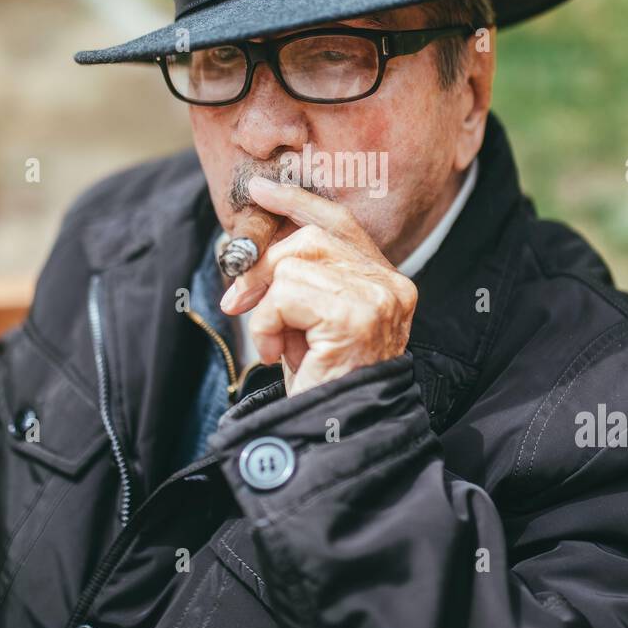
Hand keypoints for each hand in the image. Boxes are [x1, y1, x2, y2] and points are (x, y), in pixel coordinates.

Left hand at [219, 176, 417, 396]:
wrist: (339, 437)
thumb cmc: (323, 387)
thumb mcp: (310, 324)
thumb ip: (300, 282)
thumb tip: (254, 250)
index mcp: (386, 283)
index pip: (341, 223)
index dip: (298, 202)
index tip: (262, 191)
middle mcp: (390, 285)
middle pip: (311, 238)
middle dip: (263, 264)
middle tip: (237, 301)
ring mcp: (376, 298)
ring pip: (293, 264)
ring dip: (266, 306)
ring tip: (275, 343)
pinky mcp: (354, 316)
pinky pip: (284, 295)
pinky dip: (265, 324)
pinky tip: (277, 353)